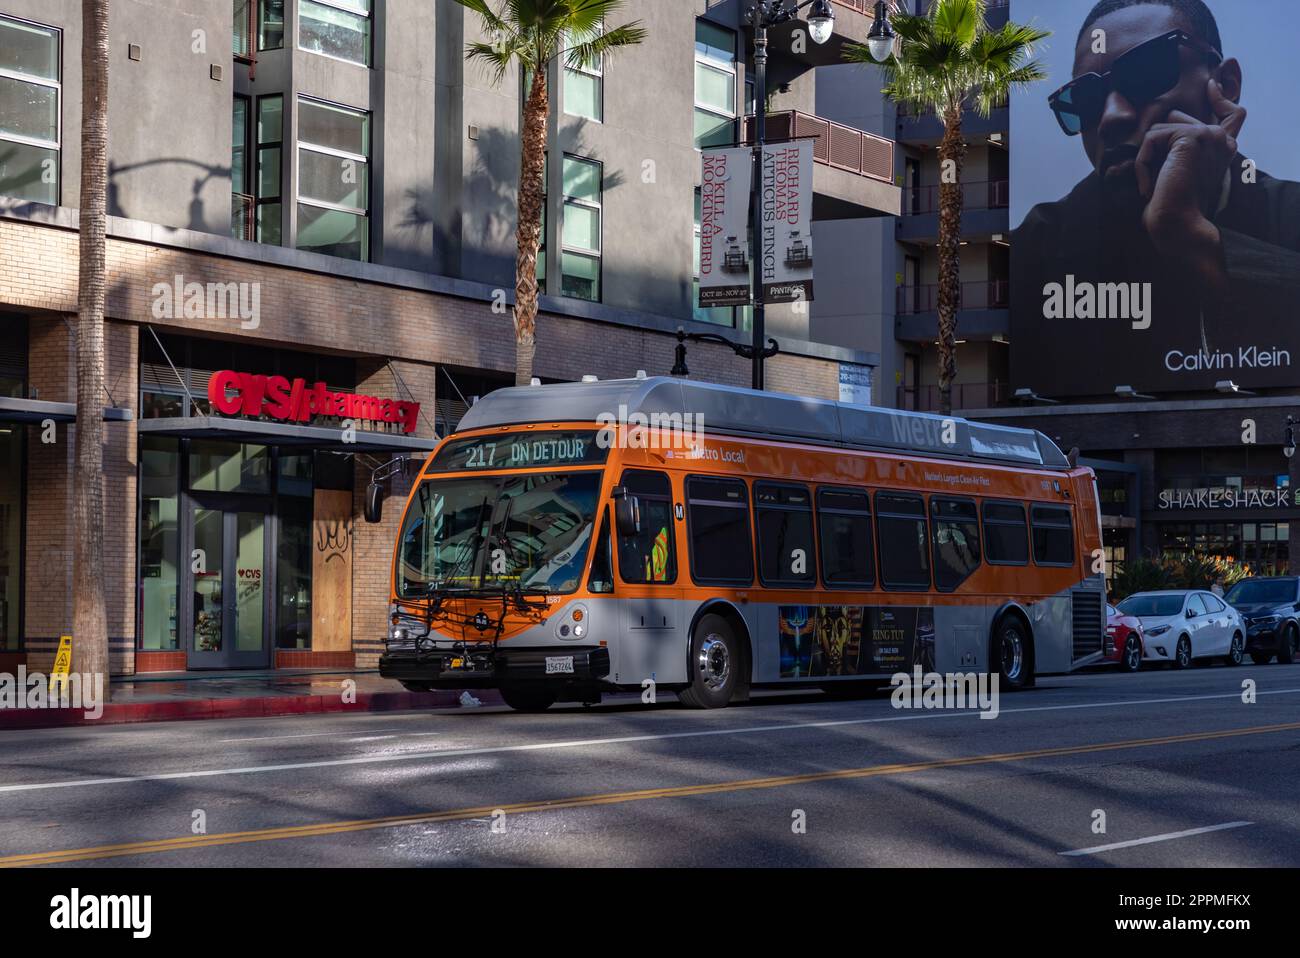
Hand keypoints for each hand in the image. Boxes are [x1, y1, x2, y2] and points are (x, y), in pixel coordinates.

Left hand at [1136, 78, 1244, 291]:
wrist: (1177, 224)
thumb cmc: (1172, 207)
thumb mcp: (1177, 171)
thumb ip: (1179, 147)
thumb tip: (1162, 124)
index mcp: (1223, 148)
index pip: (1231, 114)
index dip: (1220, 98)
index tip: (1211, 84)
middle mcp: (1221, 139)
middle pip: (1177, 118)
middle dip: (1155, 145)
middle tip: (1157, 179)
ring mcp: (1209, 135)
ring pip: (1159, 130)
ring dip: (1146, 159)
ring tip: (1154, 185)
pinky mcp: (1192, 136)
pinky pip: (1151, 139)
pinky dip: (1141, 163)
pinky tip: (1149, 185)